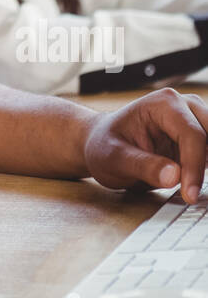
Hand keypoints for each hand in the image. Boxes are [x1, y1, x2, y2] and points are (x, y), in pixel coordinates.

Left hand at [84, 89, 207, 203]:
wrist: (101, 144)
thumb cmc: (104, 146)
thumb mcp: (114, 158)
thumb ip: (143, 166)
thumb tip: (173, 176)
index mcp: (163, 104)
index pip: (193, 135)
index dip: (194, 167)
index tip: (189, 194)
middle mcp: (184, 106)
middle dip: (207, 163)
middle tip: (194, 193)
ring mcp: (193, 120)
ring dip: (207, 166)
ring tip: (190, 189)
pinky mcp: (197, 138)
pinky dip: (207, 168)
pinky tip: (193, 184)